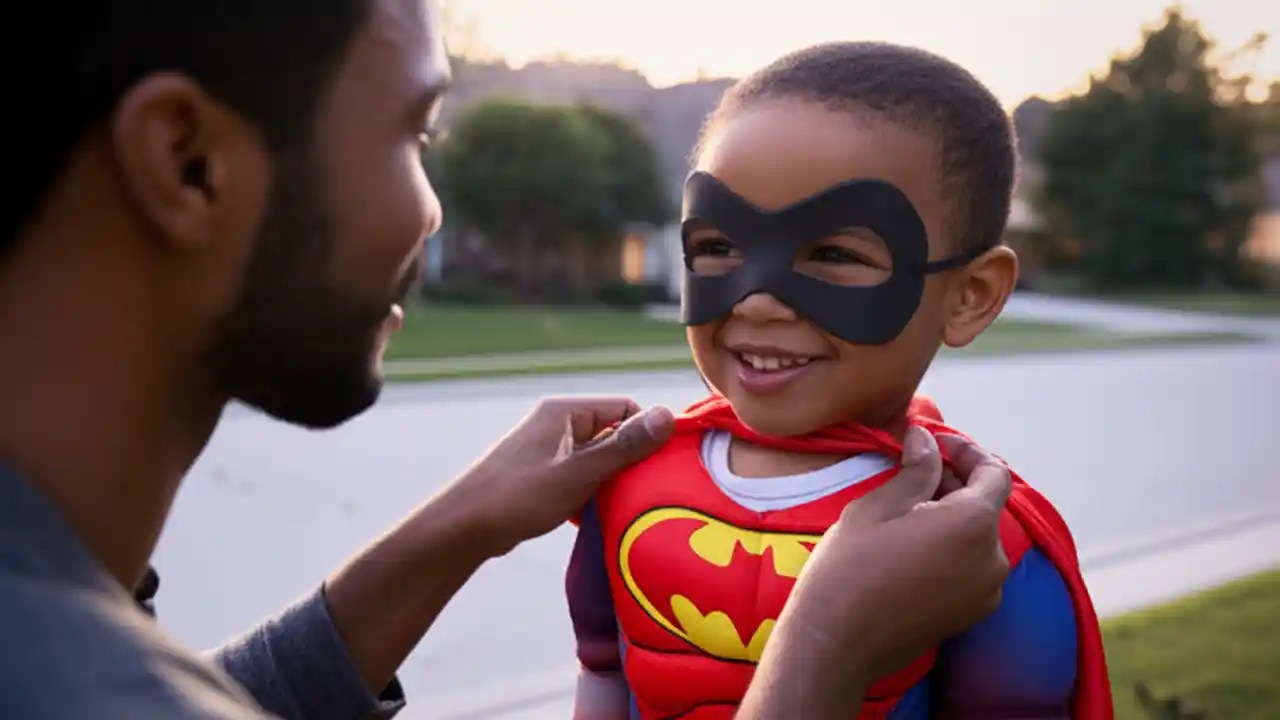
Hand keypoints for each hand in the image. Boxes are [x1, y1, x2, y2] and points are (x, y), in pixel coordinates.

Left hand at [447, 396, 674, 557]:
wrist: (463, 529)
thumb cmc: (518, 497)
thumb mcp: (578, 472)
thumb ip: (624, 446)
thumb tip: (667, 415)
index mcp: (565, 412)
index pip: (625, 408)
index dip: (648, 434)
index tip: (666, 466)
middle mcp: (558, 424)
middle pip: (614, 435)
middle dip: (632, 463)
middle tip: (651, 493)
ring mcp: (549, 451)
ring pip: (599, 461)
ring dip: (613, 483)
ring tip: (628, 509)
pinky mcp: (543, 477)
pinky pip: (581, 479)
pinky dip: (593, 496)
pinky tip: (600, 520)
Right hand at [740, 428, 1011, 717]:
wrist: (836, 643)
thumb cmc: (850, 567)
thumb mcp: (880, 505)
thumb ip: (916, 468)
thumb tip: (926, 438)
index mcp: (974, 524)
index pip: (994, 472)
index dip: (967, 450)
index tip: (934, 442)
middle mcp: (992, 559)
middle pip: (986, 505)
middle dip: (954, 481)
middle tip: (910, 469)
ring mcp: (986, 592)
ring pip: (978, 537)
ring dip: (951, 515)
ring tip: (907, 508)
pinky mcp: (971, 614)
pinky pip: (971, 566)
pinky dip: (951, 547)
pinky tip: (912, 544)